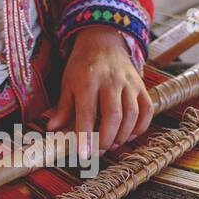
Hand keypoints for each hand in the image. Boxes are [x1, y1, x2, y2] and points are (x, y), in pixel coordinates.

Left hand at [47, 26, 152, 155]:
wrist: (103, 42)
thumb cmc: (82, 67)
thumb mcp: (67, 84)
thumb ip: (62, 108)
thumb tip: (51, 129)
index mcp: (87, 81)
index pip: (86, 113)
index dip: (85, 136)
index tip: (84, 155)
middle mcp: (110, 81)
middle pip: (113, 116)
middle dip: (106, 139)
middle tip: (98, 151)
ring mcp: (128, 83)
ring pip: (131, 115)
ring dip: (122, 136)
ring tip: (111, 144)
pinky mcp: (141, 86)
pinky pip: (146, 110)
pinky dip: (140, 127)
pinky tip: (129, 135)